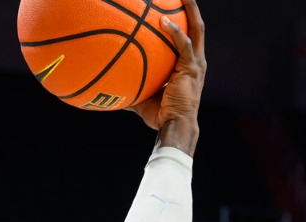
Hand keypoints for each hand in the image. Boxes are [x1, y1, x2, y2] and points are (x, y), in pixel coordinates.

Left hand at [132, 0, 206, 134]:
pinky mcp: (192, 68)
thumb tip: (109, 86)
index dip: (181, 21)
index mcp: (187, 64)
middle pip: (196, 26)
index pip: (186, 36)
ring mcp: (196, 63)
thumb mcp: (143, 96)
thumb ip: (131, 86)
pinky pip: (183, 44)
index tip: (170, 7)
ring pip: (196, 29)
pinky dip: (174, 32)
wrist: (175, 126)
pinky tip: (162, 20)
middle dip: (190, 7)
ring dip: (190, 9)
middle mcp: (195, 60)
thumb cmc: (160, 115)